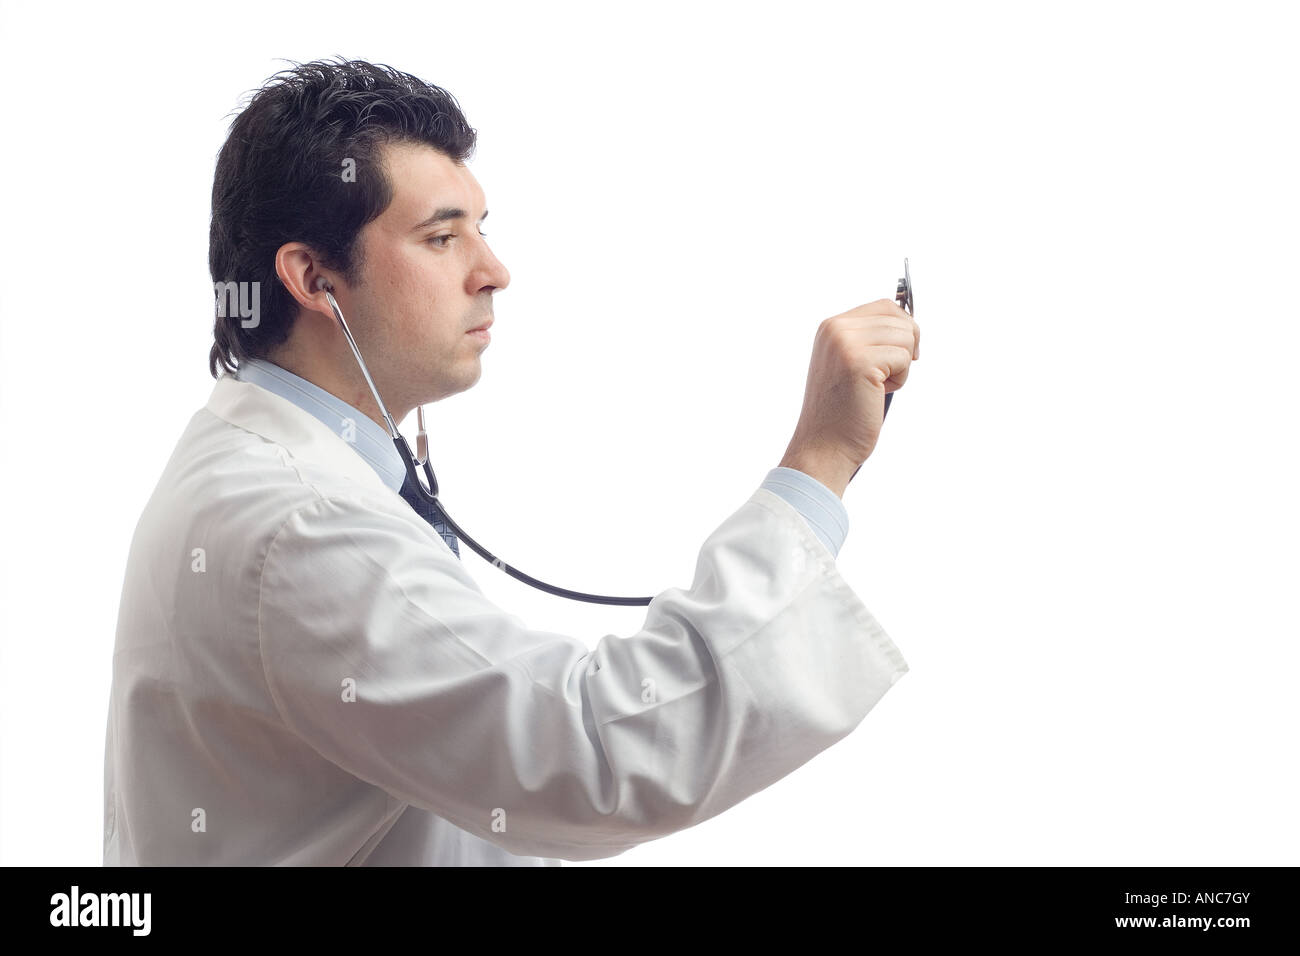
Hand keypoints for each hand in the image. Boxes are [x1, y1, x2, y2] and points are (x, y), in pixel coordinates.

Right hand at [779, 298, 919, 497]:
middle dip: (903, 351)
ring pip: (906, 337)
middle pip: (900, 320)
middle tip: (882, 379)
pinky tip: (876, 394)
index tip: (897, 357)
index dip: (902, 330)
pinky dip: (900, 381)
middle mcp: (835, 329)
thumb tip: (910, 322)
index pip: (885, 307)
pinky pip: (904, 359)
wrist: (824, 446)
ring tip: (876, 387)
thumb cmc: (842, 411)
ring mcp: (845, 344)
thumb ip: (868, 338)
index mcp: (830, 327)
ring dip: (901, 367)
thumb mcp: (848, 362)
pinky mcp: (860, 363)